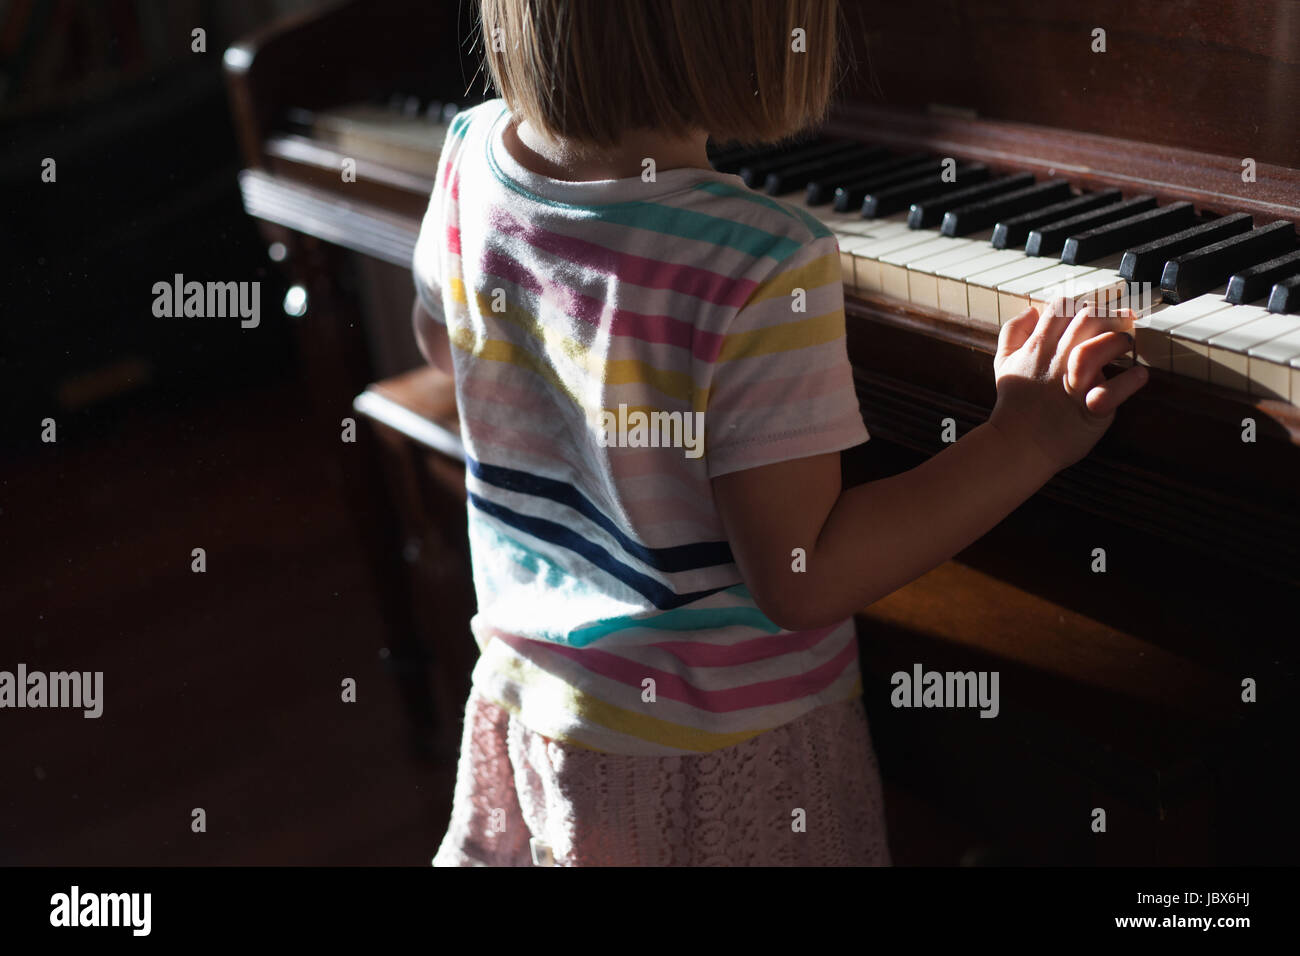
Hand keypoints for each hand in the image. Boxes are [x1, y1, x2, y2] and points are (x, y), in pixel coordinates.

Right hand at [989, 297, 1147, 471]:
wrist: (1016, 445)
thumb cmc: (1015, 404)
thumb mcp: (1003, 362)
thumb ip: (1012, 331)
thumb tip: (1031, 310)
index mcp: (1037, 347)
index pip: (1061, 307)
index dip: (1080, 302)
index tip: (1093, 312)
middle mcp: (1055, 362)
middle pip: (1085, 319)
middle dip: (1109, 314)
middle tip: (1123, 320)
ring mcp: (1072, 386)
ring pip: (1097, 348)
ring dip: (1118, 341)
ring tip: (1126, 345)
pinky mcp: (1088, 410)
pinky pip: (1112, 392)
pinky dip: (1130, 381)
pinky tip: (1138, 376)